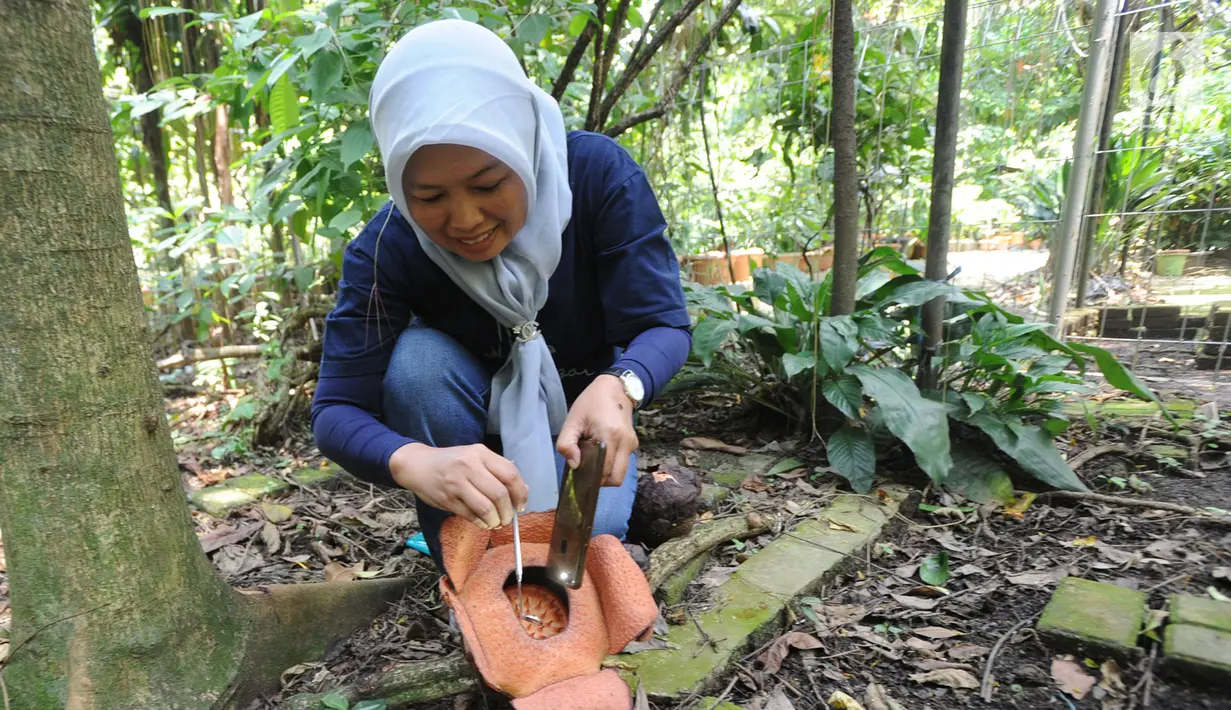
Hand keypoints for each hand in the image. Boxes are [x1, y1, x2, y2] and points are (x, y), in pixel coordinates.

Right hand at [389, 442, 527, 529]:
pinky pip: (471, 516)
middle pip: (499, 494)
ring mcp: (457, 483)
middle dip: (508, 512)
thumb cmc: (451, 462)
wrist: (418, 465)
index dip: (520, 493)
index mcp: (480, 453)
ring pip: (486, 508)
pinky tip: (483, 522)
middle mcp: (469, 466)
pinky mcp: (447, 499)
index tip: (520, 505)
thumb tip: (521, 491)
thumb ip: (496, 470)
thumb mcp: (474, 456)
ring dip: (495, 520)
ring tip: (496, 522)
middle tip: (507, 519)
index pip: (510, 474)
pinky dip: (481, 523)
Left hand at [556, 374, 637, 486]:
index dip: (591, 478)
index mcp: (609, 436)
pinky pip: (623, 463)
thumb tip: (574, 466)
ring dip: (607, 473)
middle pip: (616, 478)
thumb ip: (567, 443)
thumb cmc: (591, 403)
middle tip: (587, 468)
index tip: (579, 472)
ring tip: (593, 459)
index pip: (603, 472)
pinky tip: (602, 452)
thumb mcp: (572, 420)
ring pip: (621, 473)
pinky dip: (612, 464)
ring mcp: (632, 444)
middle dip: (600, 480)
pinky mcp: (634, 444)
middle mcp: (625, 443)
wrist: (615, 388)